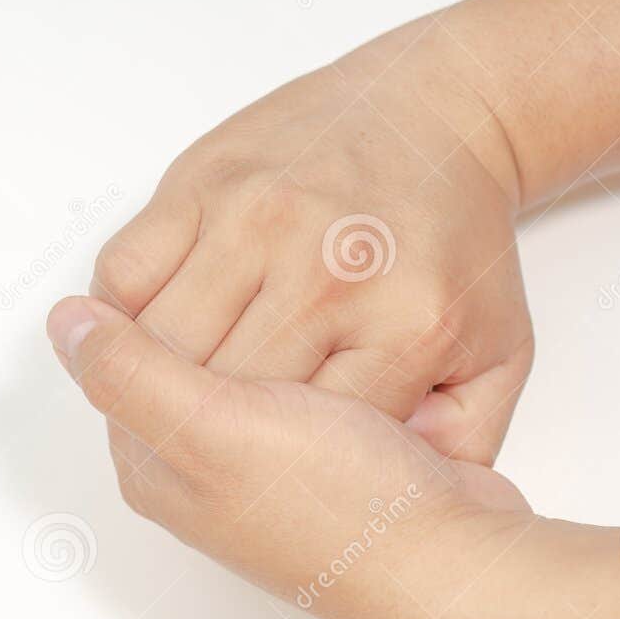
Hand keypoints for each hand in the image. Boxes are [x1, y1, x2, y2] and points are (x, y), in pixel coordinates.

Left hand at [47, 295, 531, 618]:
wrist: (457, 561)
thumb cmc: (339, 509)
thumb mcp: (212, 434)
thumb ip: (131, 374)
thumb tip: (66, 321)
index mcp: (160, 463)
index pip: (126, 350)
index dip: (164, 294)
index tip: (217, 254)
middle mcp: (204, 459)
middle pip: (187, 346)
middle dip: (228, 301)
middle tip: (284, 261)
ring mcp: (270, 450)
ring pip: (251, 345)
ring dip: (284, 312)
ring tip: (329, 284)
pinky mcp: (331, 437)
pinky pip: (309, 362)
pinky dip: (328, 336)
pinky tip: (356, 316)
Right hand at [88, 18, 533, 465]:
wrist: (434, 113)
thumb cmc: (454, 241)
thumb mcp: (497, 357)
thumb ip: (457, 447)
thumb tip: (384, 505)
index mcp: (407, 325)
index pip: (310, 443)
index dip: (282, 470)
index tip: (275, 471)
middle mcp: (328, 272)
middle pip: (223, 402)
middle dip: (212, 434)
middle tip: (213, 446)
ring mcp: (258, 220)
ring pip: (162, 346)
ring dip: (157, 382)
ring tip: (176, 400)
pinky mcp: (202, 181)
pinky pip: (124, 276)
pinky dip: (122, 316)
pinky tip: (157, 332)